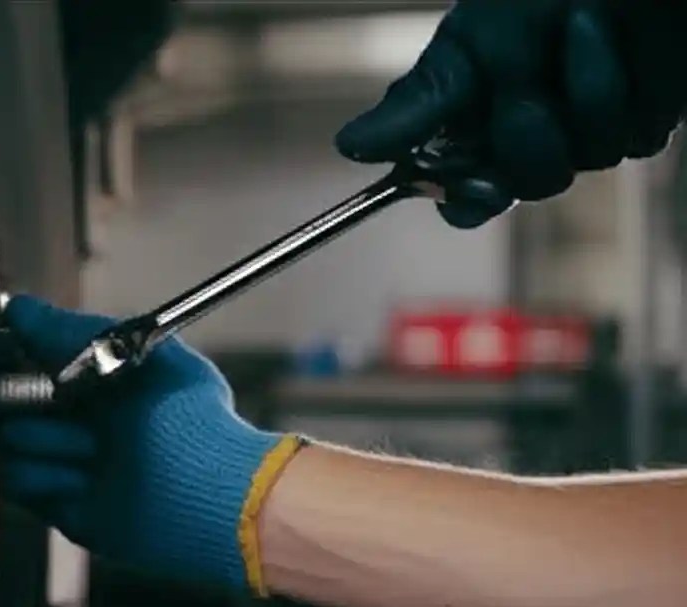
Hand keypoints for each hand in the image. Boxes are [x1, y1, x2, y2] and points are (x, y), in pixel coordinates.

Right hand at [0, 296, 298, 593]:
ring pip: (8, 441)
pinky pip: (18, 483)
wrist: (203, 487)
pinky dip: (46, 478)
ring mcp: (68, 460)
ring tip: (92, 450)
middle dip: (33, 401)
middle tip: (70, 405)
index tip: (23, 353)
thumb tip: (17, 308)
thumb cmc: (182, 414)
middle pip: (6, 399)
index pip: (28, 357)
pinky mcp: (62, 503)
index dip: (20, 354)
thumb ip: (63, 327)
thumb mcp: (124, 348)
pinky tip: (81, 478)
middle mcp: (78, 416)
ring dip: (48, 443)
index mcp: (94, 375)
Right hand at [337, 0, 686, 227]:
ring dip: (585, 92)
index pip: (460, 197)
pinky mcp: (644, 121)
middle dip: (527, 134)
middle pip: (524, 186)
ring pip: (584, 160)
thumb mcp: (466, 45)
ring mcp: (589, 135)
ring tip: (584, 24)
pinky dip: (623, 81)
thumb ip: (416, 103)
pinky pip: (634, 133)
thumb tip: (347, 147)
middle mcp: (529, 141)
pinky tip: (617, 40)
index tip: (476, 185)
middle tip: (525, 82)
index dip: (465, 197)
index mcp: (474, 129)